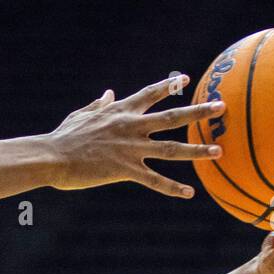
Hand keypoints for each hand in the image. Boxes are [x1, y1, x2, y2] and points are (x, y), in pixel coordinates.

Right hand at [48, 75, 222, 197]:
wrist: (52, 156)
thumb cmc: (63, 137)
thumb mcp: (81, 115)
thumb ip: (98, 105)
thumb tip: (108, 93)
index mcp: (121, 112)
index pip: (150, 94)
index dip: (169, 86)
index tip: (187, 80)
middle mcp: (131, 126)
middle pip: (173, 117)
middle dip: (199, 113)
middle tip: (222, 108)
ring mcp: (131, 148)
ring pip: (171, 148)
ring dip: (197, 150)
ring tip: (219, 151)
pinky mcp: (125, 169)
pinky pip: (154, 180)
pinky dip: (172, 187)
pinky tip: (189, 193)